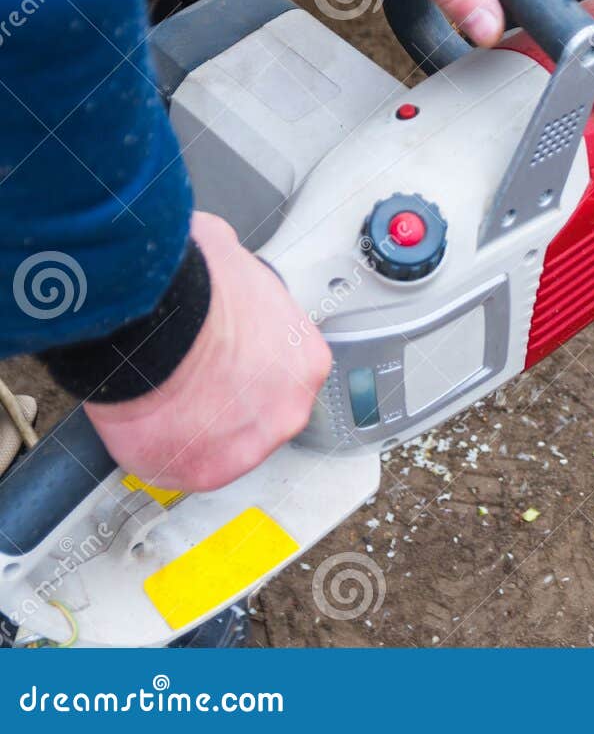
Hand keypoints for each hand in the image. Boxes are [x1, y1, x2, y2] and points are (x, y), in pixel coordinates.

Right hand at [84, 214, 331, 491]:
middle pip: (258, 416)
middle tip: (188, 386)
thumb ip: (241, 282)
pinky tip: (147, 426)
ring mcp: (252, 445)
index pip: (282, 377)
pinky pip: (184, 468)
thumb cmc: (195, 290)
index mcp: (306, 360)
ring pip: (223, 446)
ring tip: (163, 402)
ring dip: (195, 431)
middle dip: (224, 405)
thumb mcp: (234, 262)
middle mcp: (290, 406)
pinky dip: (162, 453)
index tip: (221, 368)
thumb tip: (222, 266)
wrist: (155, 323)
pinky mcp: (207, 471)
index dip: (245, 373)